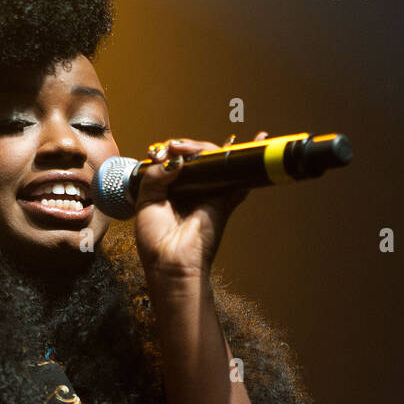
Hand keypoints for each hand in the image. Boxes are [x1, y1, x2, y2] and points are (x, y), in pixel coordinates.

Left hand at [134, 131, 268, 280]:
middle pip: (197, 157)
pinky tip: (258, 140)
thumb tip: (175, 158)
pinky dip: (248, 161)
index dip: (170, 151)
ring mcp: (209, 194)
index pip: (175, 161)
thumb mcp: (145, 202)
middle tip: (175, 147)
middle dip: (187, 146)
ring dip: (207, 148)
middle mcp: (191, 191)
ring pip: (215, 162)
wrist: (172, 263)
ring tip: (191, 149)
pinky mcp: (224, 201)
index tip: (159, 151)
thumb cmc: (156, 240)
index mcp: (170, 191)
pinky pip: (239, 178)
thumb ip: (155, 176)